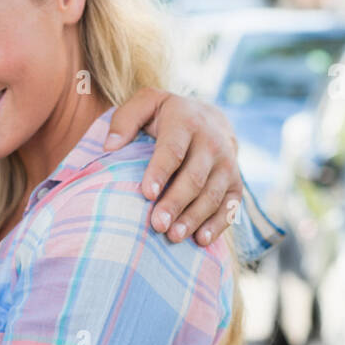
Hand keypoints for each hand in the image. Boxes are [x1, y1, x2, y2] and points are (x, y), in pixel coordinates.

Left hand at [105, 88, 241, 246]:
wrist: (210, 119)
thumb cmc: (166, 116)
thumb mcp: (145, 105)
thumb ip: (124, 120)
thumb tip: (109, 146)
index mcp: (186, 122)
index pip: (173, 150)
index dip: (160, 172)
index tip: (146, 193)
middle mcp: (212, 142)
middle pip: (194, 177)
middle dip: (176, 203)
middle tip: (157, 225)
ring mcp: (227, 164)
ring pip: (212, 195)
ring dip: (194, 218)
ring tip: (173, 236)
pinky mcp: (236, 183)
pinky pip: (231, 206)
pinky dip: (218, 224)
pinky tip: (200, 240)